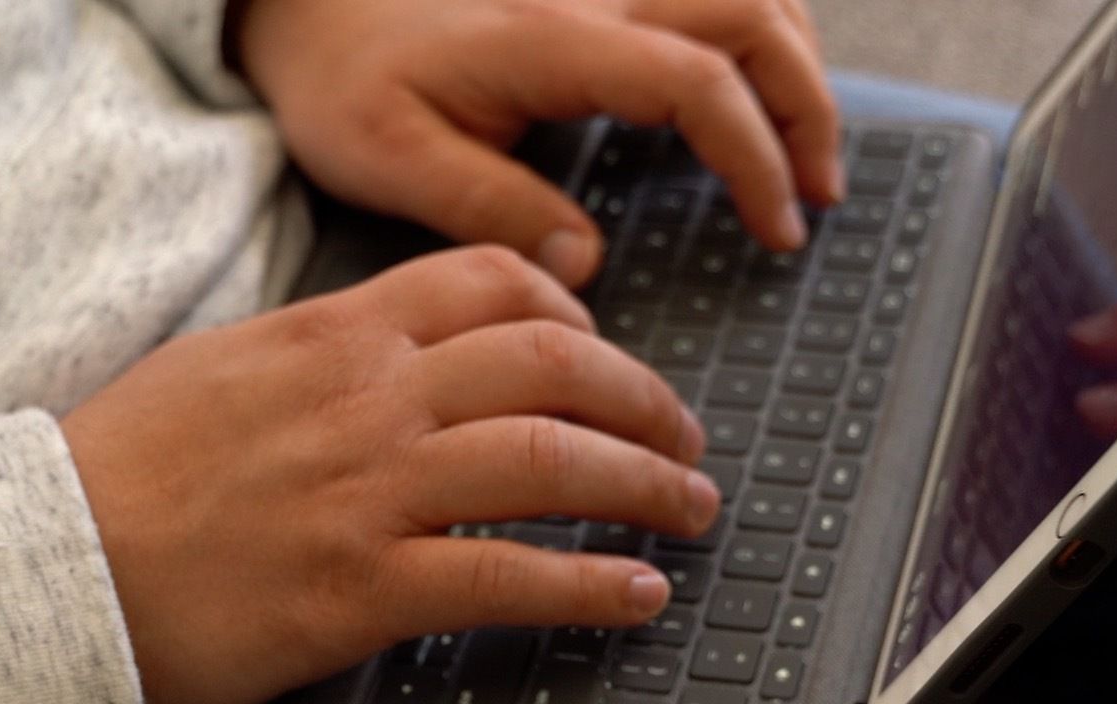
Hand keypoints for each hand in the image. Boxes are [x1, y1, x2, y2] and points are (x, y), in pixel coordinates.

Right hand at [60, 246, 716, 703]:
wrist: (42, 564)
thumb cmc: (124, 472)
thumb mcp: (227, 368)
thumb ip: (328, 355)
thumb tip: (405, 359)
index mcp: (335, 334)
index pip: (491, 285)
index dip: (578, 315)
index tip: (608, 353)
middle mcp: (367, 398)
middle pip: (551, 365)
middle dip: (643, 399)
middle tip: (685, 441)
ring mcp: (368, 492)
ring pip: (551, 462)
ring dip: (645, 487)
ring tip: (692, 513)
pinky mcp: (360, 591)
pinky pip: (508, 579)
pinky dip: (590, 587)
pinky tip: (637, 596)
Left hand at [233, 0, 841, 286]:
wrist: (298, 1)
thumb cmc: (340, 77)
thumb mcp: (390, 156)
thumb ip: (491, 208)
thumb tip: (583, 263)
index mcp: (552, 39)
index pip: (697, 82)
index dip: (756, 157)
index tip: (778, 229)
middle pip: (752, 15)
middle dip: (808, 105)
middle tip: (818, 195)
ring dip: (796, 61)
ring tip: (806, 150)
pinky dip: (759, 29)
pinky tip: (757, 87)